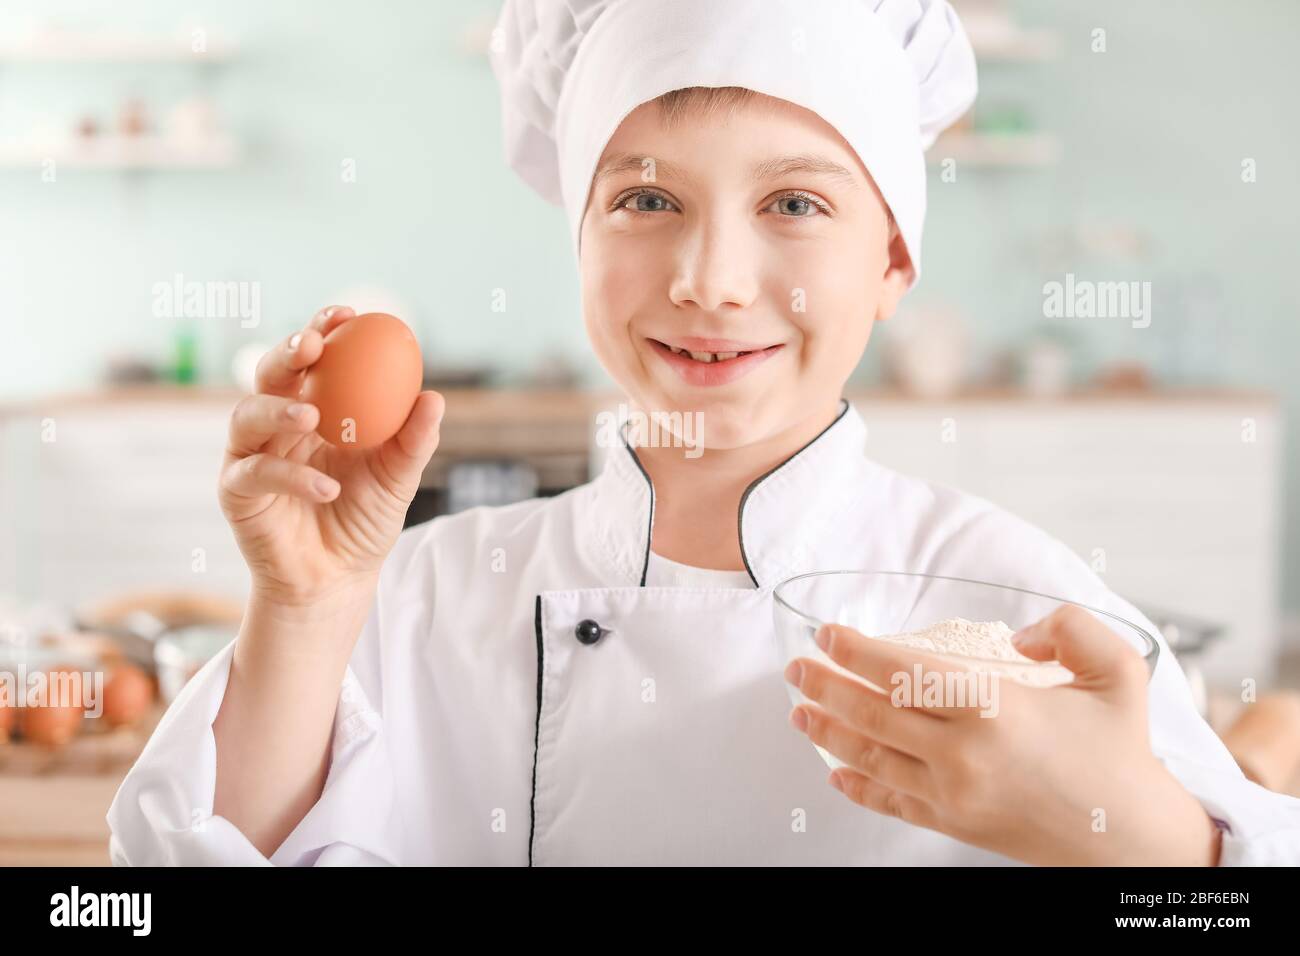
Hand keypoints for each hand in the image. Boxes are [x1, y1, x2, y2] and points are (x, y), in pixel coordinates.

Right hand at [219, 305, 444, 606]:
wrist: (337, 578)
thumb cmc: (364, 520)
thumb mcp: (398, 478)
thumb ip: (414, 441)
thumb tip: (434, 397)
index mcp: (314, 409)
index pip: (312, 360)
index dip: (322, 329)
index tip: (346, 314)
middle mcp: (277, 426)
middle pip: (268, 374)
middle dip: (286, 352)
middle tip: (313, 344)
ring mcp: (251, 456)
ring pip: (247, 416)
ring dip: (278, 409)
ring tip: (313, 414)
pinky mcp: (236, 493)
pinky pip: (255, 474)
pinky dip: (291, 477)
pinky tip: (326, 488)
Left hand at [785, 605, 1222, 865]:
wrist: (1130, 838)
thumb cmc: (1121, 752)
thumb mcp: (1116, 673)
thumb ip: (1070, 629)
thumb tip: (1017, 637)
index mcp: (996, 708)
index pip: (905, 672)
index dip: (858, 651)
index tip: (829, 634)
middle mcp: (964, 753)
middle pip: (874, 712)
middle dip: (825, 687)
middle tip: (796, 668)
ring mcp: (954, 794)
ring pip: (871, 757)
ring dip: (828, 732)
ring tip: (799, 712)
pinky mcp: (954, 824)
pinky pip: (891, 801)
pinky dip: (857, 785)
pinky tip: (835, 771)